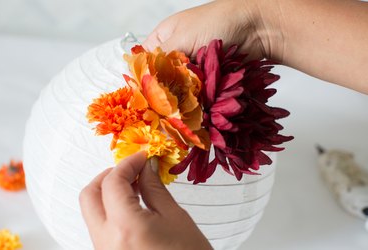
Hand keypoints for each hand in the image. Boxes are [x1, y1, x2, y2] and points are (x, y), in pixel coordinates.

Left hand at [79, 151, 211, 249]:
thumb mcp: (175, 218)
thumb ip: (155, 189)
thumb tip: (146, 168)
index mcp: (125, 227)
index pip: (113, 183)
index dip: (127, 164)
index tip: (142, 158)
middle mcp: (106, 241)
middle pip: (89, 195)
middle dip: (108, 176)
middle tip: (131, 168)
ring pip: (91, 211)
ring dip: (108, 192)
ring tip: (135, 185)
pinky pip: (100, 225)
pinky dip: (110, 209)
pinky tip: (131, 204)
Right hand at [143, 0, 367, 93]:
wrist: (256, 28)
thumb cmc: (218, 22)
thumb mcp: (182, 38)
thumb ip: (162, 62)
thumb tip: (147, 85)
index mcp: (164, 37)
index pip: (144, 62)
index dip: (142, 80)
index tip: (143, 98)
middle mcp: (176, 53)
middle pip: (161, 78)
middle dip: (161, 93)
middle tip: (159, 110)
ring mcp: (193, 67)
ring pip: (179, 88)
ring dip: (178, 99)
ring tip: (173, 114)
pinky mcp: (208, 78)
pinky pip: (195, 93)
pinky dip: (193, 101)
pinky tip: (189, 111)